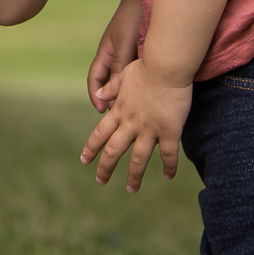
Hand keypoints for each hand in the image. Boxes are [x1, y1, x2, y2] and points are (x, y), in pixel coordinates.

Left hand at [80, 58, 192, 192]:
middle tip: (100, 181)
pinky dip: (169, 167)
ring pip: (138, 159)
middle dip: (105, 168)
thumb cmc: (146, 67)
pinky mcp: (169, 130)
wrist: (166, 65)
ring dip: (134, 176)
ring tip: (131, 189)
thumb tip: (97, 95)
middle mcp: (131, 122)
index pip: (100, 133)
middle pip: (114, 150)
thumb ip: (111, 88)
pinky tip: (169, 176)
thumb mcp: (124, 75)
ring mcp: (149, 128)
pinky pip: (168, 154)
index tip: (84, 160)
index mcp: (120, 110)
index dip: (91, 148)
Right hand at [87, 0, 141, 113]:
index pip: (95, 79)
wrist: (145, 0)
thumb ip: (119, 65)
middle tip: (120, 114)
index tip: (102, 110)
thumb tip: (114, 92)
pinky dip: (137, 83)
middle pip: (108, 82)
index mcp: (105, 53)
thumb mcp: (124, 43)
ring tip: (133, 107)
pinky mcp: (138, 53)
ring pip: (122, 79)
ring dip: (125, 92)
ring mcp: (126, 54)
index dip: (96, 95)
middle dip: (111, 98)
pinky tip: (147, 91)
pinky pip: (134, 72)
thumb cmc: (132, 19)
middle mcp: (113, 55)